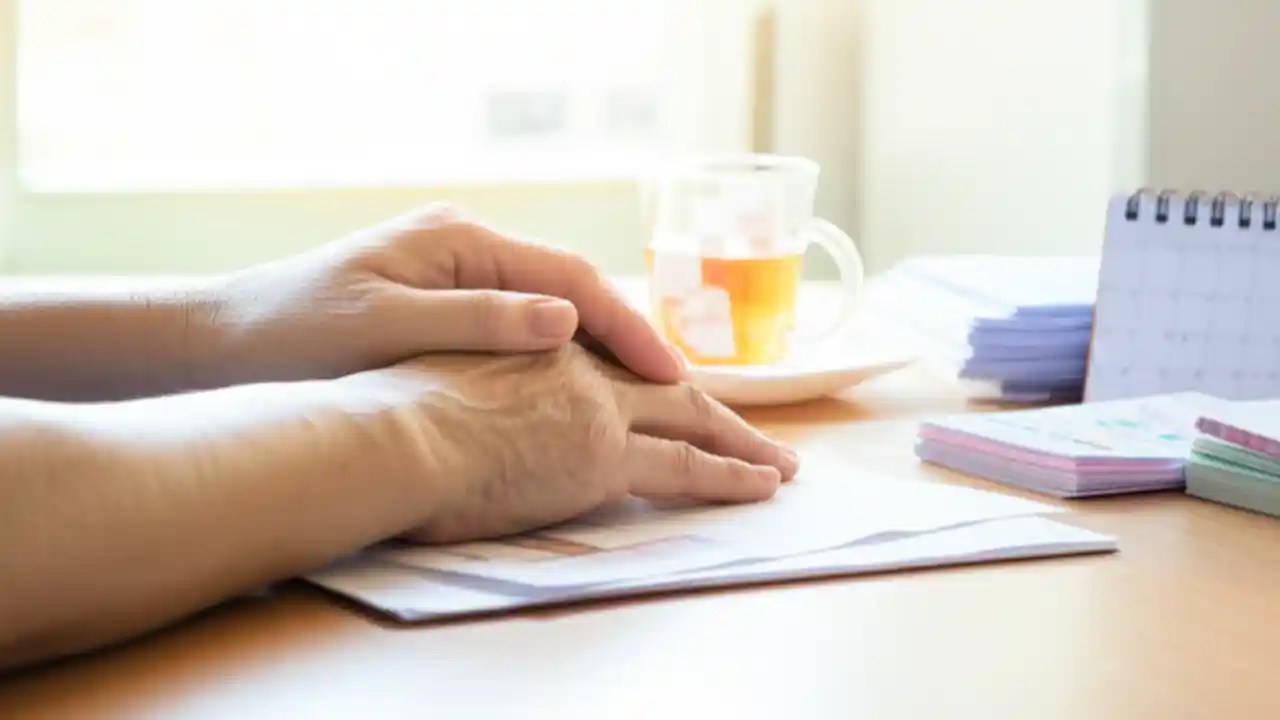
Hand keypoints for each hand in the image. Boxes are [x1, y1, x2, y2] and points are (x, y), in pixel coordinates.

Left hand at [211, 203, 683, 385]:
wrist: (226, 339)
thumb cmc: (295, 334)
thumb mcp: (383, 325)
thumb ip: (474, 321)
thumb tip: (566, 320)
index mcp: (461, 241)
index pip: (569, 276)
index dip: (625, 327)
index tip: (668, 375)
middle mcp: (468, 246)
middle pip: (573, 289)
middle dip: (625, 338)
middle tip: (677, 391)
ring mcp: (459, 273)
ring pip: (554, 308)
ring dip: (600, 350)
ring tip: (647, 397)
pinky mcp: (447, 302)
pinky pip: (524, 327)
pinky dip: (561, 358)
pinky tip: (582, 392)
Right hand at [344, 343, 798, 543]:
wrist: (394, 434)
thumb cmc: (389, 416)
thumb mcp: (437, 379)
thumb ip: (475, 387)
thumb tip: (472, 409)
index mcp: (539, 350)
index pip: (614, 363)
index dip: (651, 378)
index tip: (675, 391)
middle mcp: (580, 372)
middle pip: (667, 388)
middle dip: (716, 412)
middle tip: (754, 432)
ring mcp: (598, 412)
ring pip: (693, 422)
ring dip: (741, 445)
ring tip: (779, 464)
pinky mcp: (605, 458)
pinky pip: (688, 469)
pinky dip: (731, 477)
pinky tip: (760, 487)